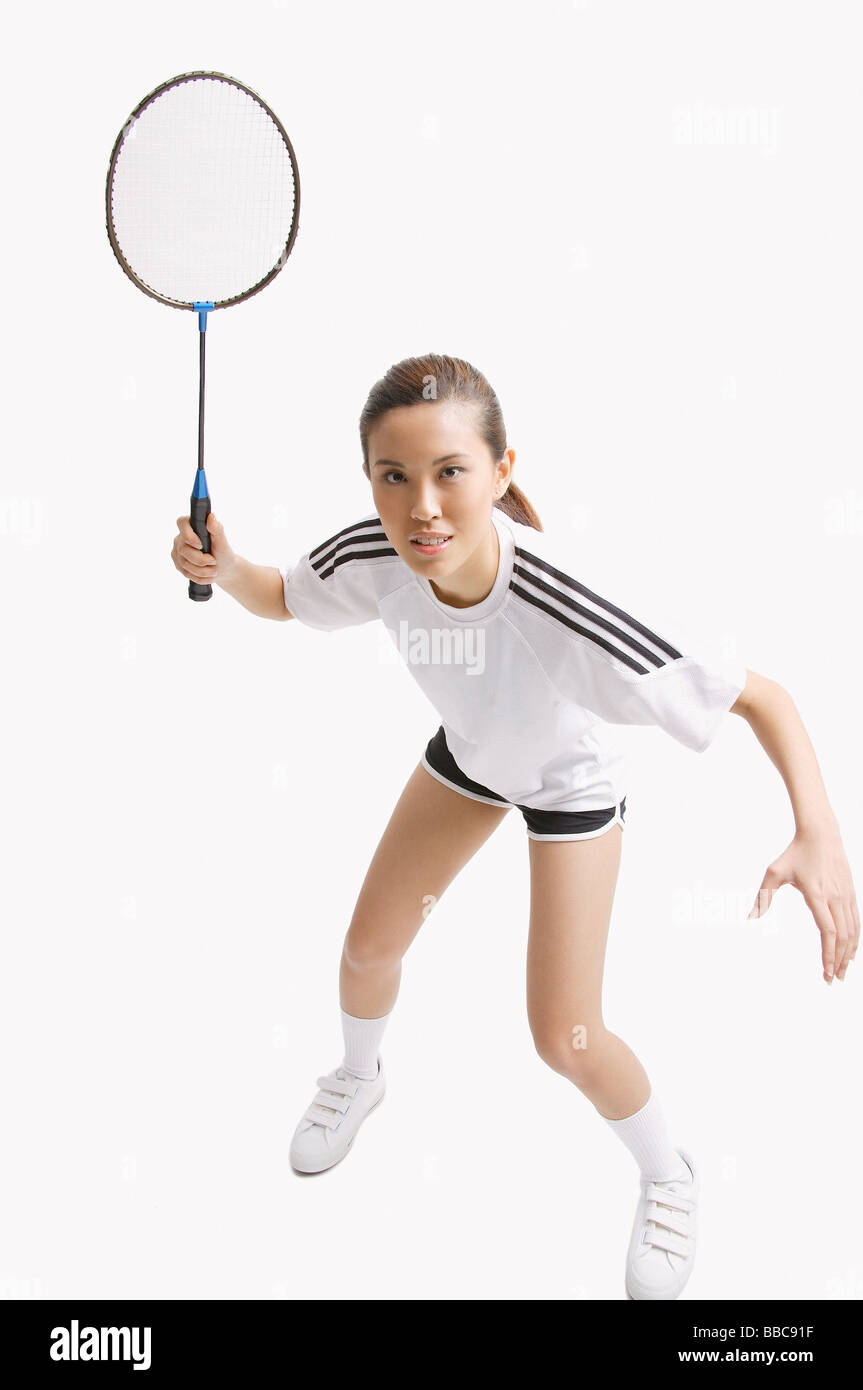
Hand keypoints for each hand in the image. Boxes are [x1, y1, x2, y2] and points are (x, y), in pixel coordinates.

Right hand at [171, 512, 236, 585]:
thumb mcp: (223, 542)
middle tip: (214, 561)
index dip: (188, 535)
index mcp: (191, 526)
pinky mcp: (178, 565)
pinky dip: (200, 577)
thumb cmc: (223, 552)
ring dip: (202, 570)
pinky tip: (207, 575)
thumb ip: (217, 529)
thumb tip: (211, 516)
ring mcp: (177, 552)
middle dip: (201, 559)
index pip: (181, 522)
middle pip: (184, 549)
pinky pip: (186, 573)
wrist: (223, 569)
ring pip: (185, 564)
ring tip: (214, 570)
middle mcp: (180, 538)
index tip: (200, 545)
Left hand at [747, 824, 859, 982]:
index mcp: (817, 894)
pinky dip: (855, 939)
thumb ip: (763, 897)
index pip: (828, 930)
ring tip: (842, 971)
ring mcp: (846, 895)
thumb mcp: (774, 872)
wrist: (821, 834)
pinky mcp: (851, 892)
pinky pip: (857, 921)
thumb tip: (750, 917)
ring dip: (848, 953)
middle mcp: (836, 897)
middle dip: (838, 961)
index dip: (828, 953)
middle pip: (843, 936)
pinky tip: (850, 952)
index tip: (825, 970)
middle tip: (833, 979)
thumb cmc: (795, 853)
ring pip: (853, 931)